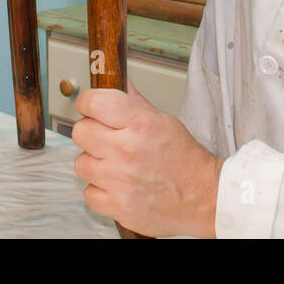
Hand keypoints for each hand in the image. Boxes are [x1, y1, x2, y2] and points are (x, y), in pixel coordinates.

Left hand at [72, 81, 222, 237]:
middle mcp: (127, 150)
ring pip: (81, 163)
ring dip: (95, 164)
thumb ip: (133, 101)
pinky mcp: (117, 205)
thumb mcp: (162, 120)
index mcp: (140, 123)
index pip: (93, 102)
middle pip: (81, 131)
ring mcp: (120, 180)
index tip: (91, 107)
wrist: (203, 196)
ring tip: (114, 164)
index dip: (87, 102)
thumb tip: (116, 78)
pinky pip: (88, 193)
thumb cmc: (184, 159)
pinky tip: (116, 185)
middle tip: (105, 138)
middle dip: (91, 132)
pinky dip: (99, 190)